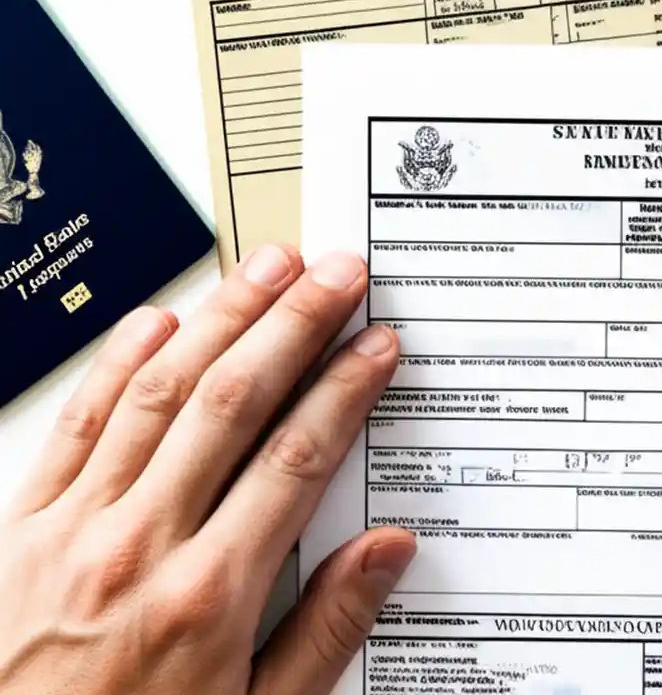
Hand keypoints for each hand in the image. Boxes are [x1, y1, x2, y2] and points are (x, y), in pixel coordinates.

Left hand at [0, 246, 413, 693]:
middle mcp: (141, 544)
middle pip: (234, 403)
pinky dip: (116, 363)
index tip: (376, 346)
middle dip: (292, 325)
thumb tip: (387, 552)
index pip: (297, 458)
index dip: (345, 389)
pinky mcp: (20, 526)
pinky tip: (155, 321)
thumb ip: (328, 630)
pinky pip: (75, 423)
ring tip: (263, 269)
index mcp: (210, 597)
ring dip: (218, 320)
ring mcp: (73, 527)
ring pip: (158, 393)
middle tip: (334, 273)